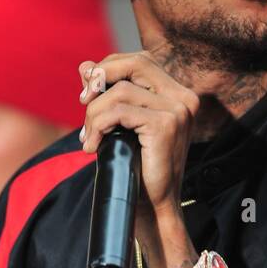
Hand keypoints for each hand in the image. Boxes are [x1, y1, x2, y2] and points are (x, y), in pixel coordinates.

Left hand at [78, 52, 199, 231]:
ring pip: (120, 90)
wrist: (152, 207)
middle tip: (83, 103)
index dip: (109, 68)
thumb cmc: (137, 168)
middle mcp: (183, 98)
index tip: (88, 94)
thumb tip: (85, 66)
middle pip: (134, 63)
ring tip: (89, 138)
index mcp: (178, 94)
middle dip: (101, 79)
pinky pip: (119, 111)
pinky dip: (98, 125)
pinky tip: (93, 145)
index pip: (139, 61)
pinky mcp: (165, 125)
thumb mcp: (120, 124)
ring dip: (94, 113)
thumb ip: (107, 93)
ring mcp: (177, 110)